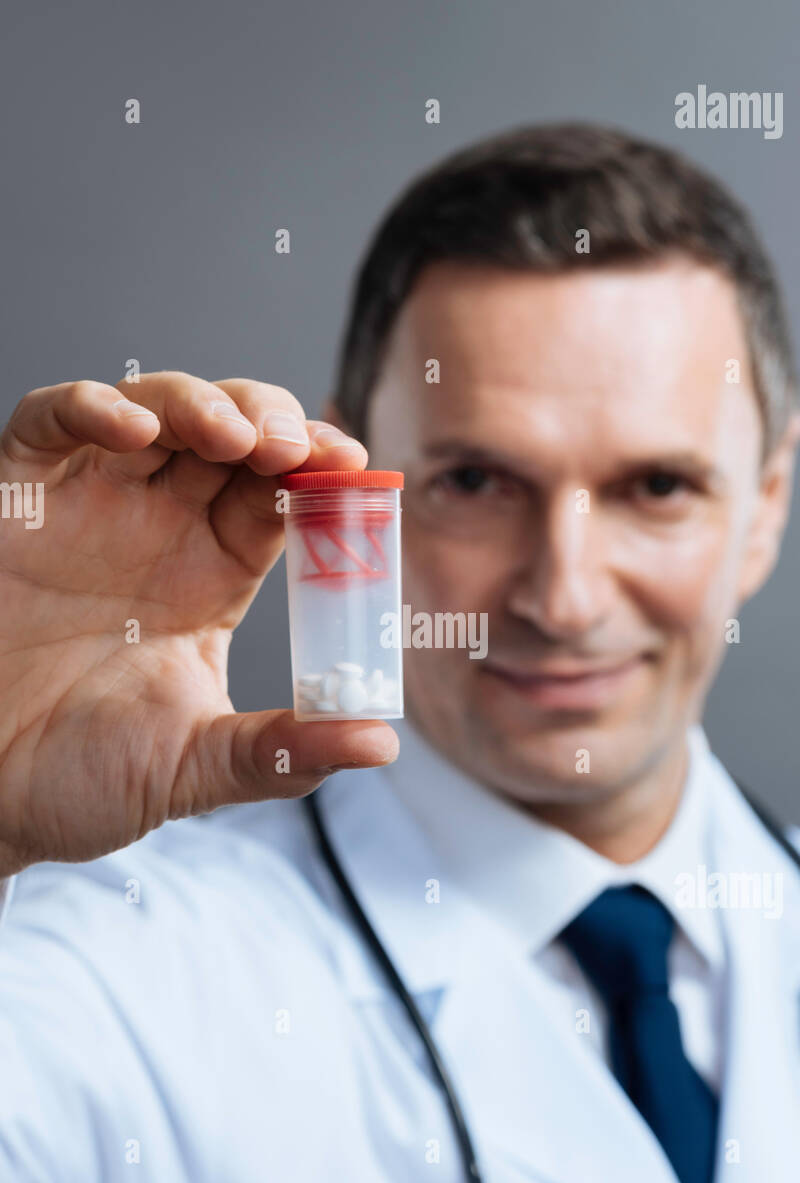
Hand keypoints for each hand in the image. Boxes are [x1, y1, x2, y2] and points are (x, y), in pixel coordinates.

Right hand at [0, 373, 398, 874]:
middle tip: (294, 447)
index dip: (317, 469)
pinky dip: (90, 408)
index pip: (277, 494)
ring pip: (153, 411)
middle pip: (229, 434)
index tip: (353, 468)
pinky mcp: (18, 500)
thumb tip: (380, 745)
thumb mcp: (197, 768)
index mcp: (209, 575)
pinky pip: (50, 423)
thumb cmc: (78, 778)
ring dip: (199, 404)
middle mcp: (156, 528)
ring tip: (233, 436)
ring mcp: (87, 507)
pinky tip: (133, 428)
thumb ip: (283, 753)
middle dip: (269, 420)